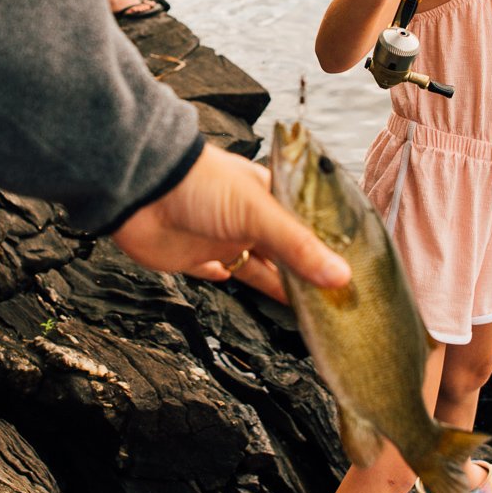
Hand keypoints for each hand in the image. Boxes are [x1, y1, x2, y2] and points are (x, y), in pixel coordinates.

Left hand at [112, 144, 350, 302]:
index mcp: (268, 198)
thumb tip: (341, 277)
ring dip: (276, 287)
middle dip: (306, 276)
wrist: (139, 187)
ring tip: (305, 310)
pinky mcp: (193, 258)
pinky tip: (241, 286)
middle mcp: (247, 219)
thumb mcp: (258, 213)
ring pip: (256, 268)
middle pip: (284, 254)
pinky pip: (215, 273)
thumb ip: (297, 247)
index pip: (306, 227)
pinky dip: (227, 280)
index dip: (327, 250)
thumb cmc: (200, 182)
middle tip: (335, 303)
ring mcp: (220, 239)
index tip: (351, 275)